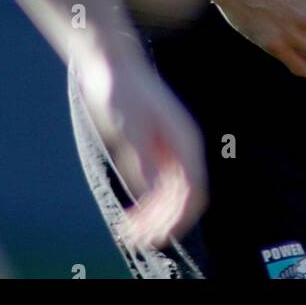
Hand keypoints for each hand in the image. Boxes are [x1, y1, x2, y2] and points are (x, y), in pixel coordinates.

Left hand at [75, 34, 207, 247]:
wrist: (111, 64)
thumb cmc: (120, 89)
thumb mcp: (129, 125)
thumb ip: (142, 158)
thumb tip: (151, 190)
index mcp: (185, 138)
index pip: (194, 187)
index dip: (180, 216)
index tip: (161, 234)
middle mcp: (183, 146)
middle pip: (184, 196)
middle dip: (166, 221)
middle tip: (141, 240)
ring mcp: (170, 149)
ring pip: (170, 195)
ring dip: (155, 217)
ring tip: (131, 234)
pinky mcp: (155, 151)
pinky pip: (156, 185)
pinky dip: (147, 204)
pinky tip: (131, 217)